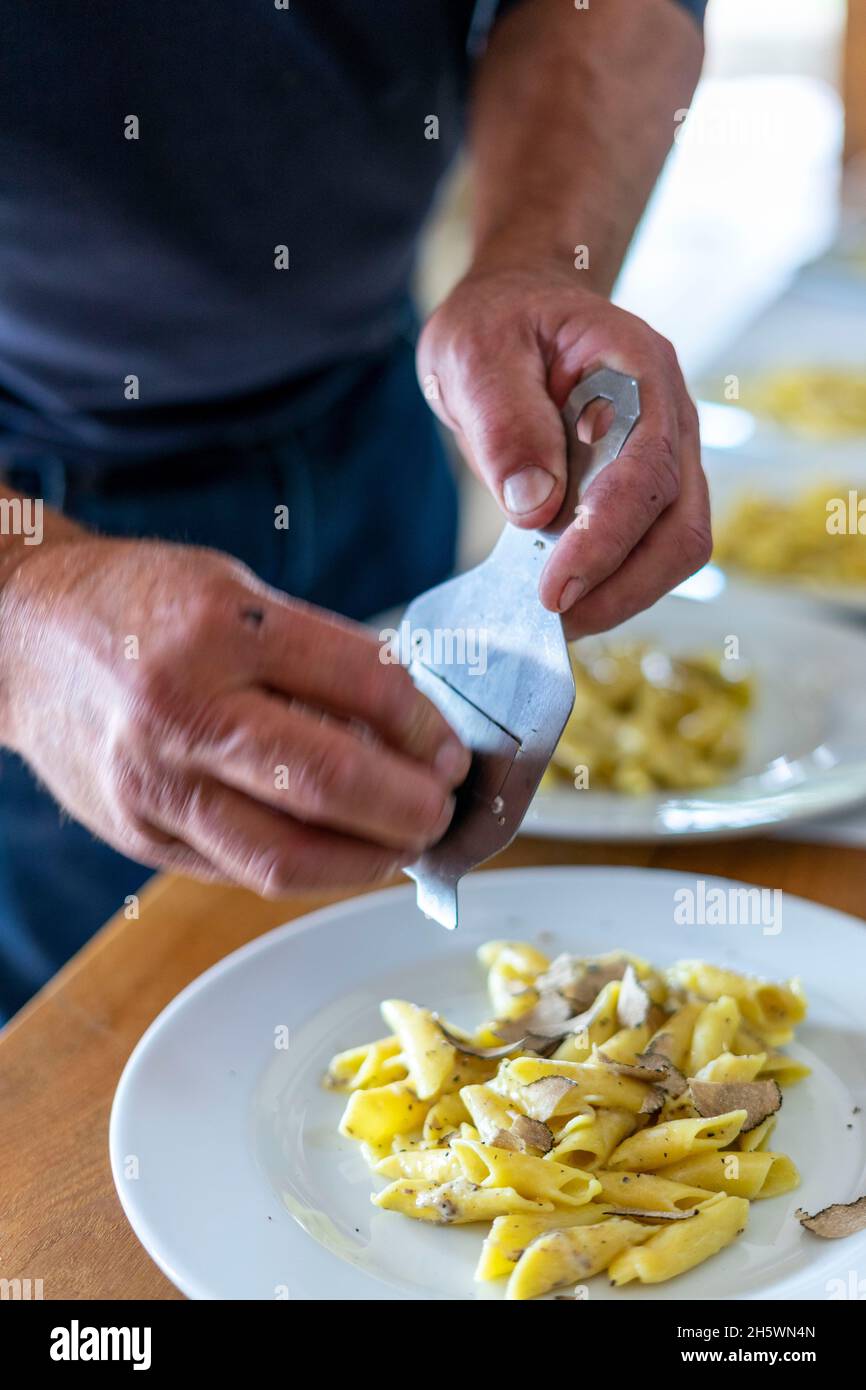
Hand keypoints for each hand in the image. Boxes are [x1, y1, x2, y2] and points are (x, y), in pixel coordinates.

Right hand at [0, 538, 469, 894]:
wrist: (20, 637)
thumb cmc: (141, 605)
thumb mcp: (235, 591)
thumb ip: (317, 658)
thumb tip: (408, 730)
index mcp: (221, 626)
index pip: (359, 683)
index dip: (423, 726)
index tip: (449, 748)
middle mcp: (184, 708)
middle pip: (327, 781)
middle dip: (408, 807)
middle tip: (441, 809)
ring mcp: (155, 783)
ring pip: (284, 857)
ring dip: (366, 861)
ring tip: (402, 846)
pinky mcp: (139, 836)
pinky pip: (242, 872)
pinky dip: (307, 870)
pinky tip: (340, 853)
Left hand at [417, 264, 710, 635]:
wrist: (516, 309)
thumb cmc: (498, 324)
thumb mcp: (475, 353)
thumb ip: (505, 422)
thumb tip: (535, 507)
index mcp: (639, 370)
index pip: (646, 470)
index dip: (604, 539)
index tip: (551, 590)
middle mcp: (670, 419)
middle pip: (682, 527)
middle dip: (620, 586)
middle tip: (549, 618)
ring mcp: (665, 459)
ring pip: (673, 550)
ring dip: (618, 595)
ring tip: (551, 616)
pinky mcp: (643, 494)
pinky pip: (645, 552)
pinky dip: (608, 584)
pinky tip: (558, 594)